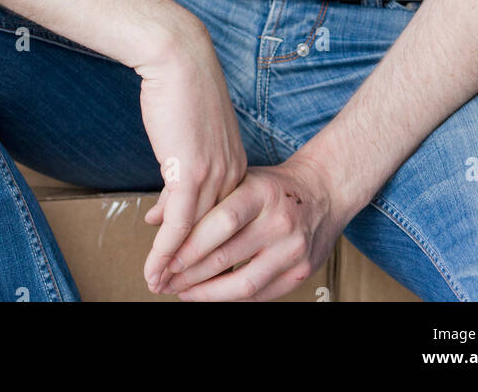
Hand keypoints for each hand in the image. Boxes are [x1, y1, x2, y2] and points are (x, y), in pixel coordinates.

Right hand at [134, 20, 247, 292]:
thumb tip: (167, 206)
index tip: (186, 267)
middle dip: (192, 265)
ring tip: (159, 285)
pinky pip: (180, 225)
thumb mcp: (186, 137)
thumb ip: (183, 173)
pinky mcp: (191, 172)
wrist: (178, 56)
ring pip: (198, 236)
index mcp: (236, 166)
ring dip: (176, 266)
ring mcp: (214, 175)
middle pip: (214, 235)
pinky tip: (154, 269)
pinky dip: (165, 252)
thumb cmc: (179, 88)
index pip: (221, 219)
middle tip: (173, 287)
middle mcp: (232, 175)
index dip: (202, 246)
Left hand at [151, 152, 342, 301]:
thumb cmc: (271, 186)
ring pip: (242, 283)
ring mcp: (293, 249)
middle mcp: (279, 220)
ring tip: (182, 293)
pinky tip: (210, 296)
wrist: (324, 192)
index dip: (188, 245)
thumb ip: (200, 197)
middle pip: (226, 255)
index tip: (164, 258)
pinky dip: (231, 299)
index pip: (219, 222)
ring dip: (206, 293)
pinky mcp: (301, 272)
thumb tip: (154, 219)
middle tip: (163, 280)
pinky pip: (260, 295)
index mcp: (261, 192)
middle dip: (188, 273)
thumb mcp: (240, 178)